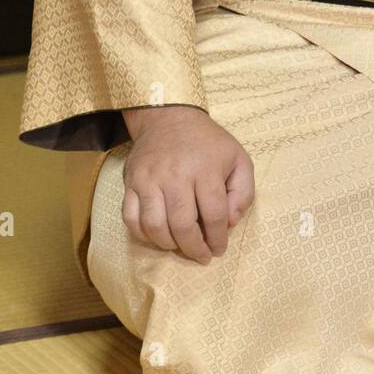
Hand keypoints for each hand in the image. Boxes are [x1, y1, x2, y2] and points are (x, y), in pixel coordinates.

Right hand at [121, 104, 254, 263]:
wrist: (169, 117)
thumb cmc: (208, 143)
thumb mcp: (238, 158)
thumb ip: (243, 192)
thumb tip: (229, 223)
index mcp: (205, 169)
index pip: (214, 215)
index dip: (218, 238)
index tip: (219, 248)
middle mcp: (175, 175)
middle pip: (183, 225)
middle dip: (194, 249)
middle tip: (202, 256)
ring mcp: (149, 179)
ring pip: (154, 226)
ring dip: (169, 245)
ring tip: (181, 246)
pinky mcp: (130, 182)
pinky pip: (131, 218)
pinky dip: (143, 234)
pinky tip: (158, 236)